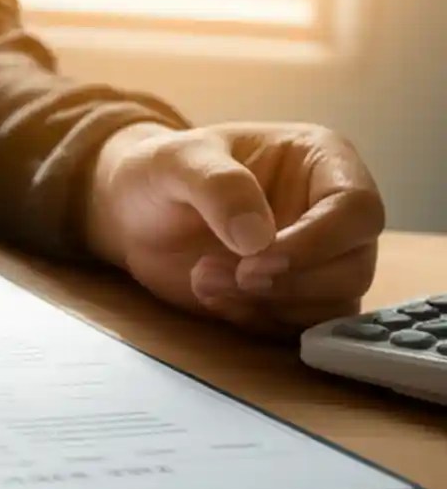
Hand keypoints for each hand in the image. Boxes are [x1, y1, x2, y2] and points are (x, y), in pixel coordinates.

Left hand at [85, 120, 383, 336]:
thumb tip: (259, 239)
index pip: (356, 208)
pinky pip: (299, 327)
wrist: (132, 212)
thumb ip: (219, 186)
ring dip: (269, 305)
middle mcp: (330, 213)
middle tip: (228, 275)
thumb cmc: (160, 171)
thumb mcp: (177, 161)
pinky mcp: (290, 297)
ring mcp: (315, 259)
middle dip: (291, 282)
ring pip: (333, 303)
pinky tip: (212, 298)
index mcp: (321, 161)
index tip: (257, 260)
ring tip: (204, 280)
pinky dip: (257, 321)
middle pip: (354, 265)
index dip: (318, 242)